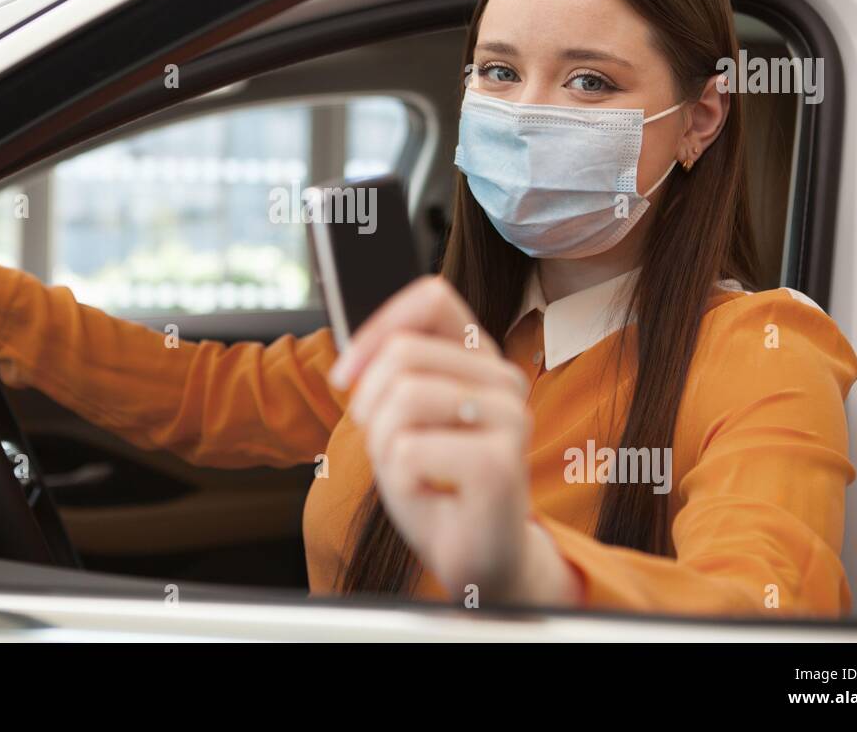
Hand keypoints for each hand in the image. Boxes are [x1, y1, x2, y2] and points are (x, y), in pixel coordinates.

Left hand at [329, 275, 580, 606]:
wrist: (479, 559)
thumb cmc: (437, 486)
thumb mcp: (403, 419)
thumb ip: (392, 375)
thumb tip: (355, 358)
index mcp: (480, 360)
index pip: (433, 298)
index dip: (378, 325)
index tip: (346, 374)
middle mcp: (503, 380)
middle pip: (404, 352)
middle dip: (370, 404)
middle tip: (388, 447)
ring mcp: (510, 420)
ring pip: (405, 397)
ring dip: (385, 444)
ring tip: (412, 472)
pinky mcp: (499, 463)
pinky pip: (410, 448)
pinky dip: (399, 478)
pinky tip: (429, 494)